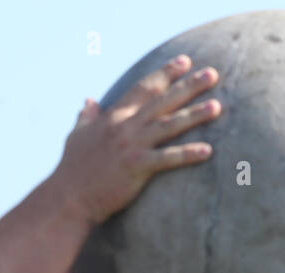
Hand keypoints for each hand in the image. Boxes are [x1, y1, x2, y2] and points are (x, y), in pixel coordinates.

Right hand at [56, 54, 220, 225]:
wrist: (67, 198)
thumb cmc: (71, 170)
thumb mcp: (75, 136)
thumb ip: (85, 116)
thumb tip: (88, 100)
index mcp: (113, 117)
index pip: (144, 88)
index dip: (165, 74)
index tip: (185, 62)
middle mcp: (125, 126)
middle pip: (163, 101)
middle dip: (189, 86)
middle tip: (213, 74)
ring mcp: (131, 146)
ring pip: (169, 125)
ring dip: (195, 114)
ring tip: (217, 106)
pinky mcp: (136, 167)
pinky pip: (168, 158)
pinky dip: (188, 154)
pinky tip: (208, 150)